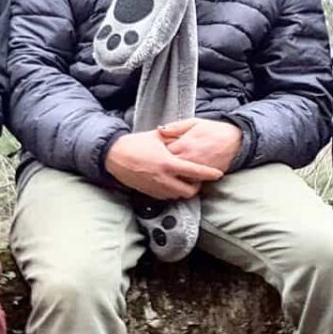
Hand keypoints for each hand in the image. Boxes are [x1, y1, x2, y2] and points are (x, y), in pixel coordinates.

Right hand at [105, 130, 222, 200]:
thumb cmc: (135, 143)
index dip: (209, 174)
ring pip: (178, 196)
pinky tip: (172, 183)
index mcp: (168, 163)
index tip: (218, 174)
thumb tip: (188, 137)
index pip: (195, 171)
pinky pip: (166, 197)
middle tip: (197, 179)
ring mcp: (156, 188)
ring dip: (184, 190)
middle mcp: (163, 179)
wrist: (114, 156)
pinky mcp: (149, 193)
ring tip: (185, 181)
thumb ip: (174, 138)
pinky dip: (172, 192)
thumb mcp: (157, 136)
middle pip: (189, 191)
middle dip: (197, 187)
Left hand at [157, 118, 243, 175]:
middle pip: (168, 167)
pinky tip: (181, 178)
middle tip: (158, 165)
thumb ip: (176, 126)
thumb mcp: (194, 123)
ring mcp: (196, 169)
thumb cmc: (214, 130)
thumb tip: (159, 129)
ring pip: (177, 177)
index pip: (162, 152)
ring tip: (167, 173)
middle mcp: (188, 158)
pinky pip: (189, 183)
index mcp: (183, 143)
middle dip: (162, 167)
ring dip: (172, 176)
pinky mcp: (204, 176)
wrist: (235, 140)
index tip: (156, 152)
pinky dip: (184, 181)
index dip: (157, 153)